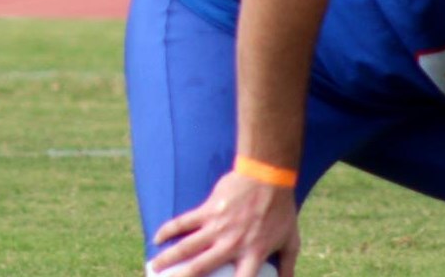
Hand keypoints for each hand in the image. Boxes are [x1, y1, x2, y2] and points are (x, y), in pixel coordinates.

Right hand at [150, 169, 300, 276]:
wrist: (268, 177)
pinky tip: (157, 237)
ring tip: (154, 266)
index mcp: (253, 254)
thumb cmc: (281, 211)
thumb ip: (288, 267)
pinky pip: (183, 222)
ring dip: (168, 258)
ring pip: (186, 247)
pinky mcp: (208, 210)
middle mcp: (231, 244)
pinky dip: (168, 230)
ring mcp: (217, 227)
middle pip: (200, 268)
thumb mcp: (291, 242)